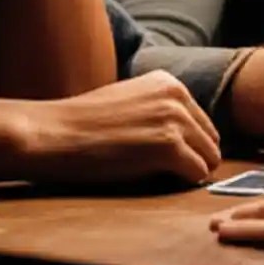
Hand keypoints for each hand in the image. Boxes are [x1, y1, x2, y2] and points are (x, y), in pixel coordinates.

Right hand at [20, 71, 221, 183]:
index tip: (166, 157)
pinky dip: (183, 182)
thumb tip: (189, 138)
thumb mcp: (130, 101)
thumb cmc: (82, 124)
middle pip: (211, 140)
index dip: (189, 145)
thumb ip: (160, 111)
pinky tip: (158, 181)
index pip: (202, 121)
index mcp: (169, 82)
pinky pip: (197, 173)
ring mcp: (175, 119)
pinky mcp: (168, 146)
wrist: (52, 133)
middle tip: (166, 172)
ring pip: (210, 158)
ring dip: (189, 172)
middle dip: (194, 158)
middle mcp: (177, 95)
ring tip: (159, 176)